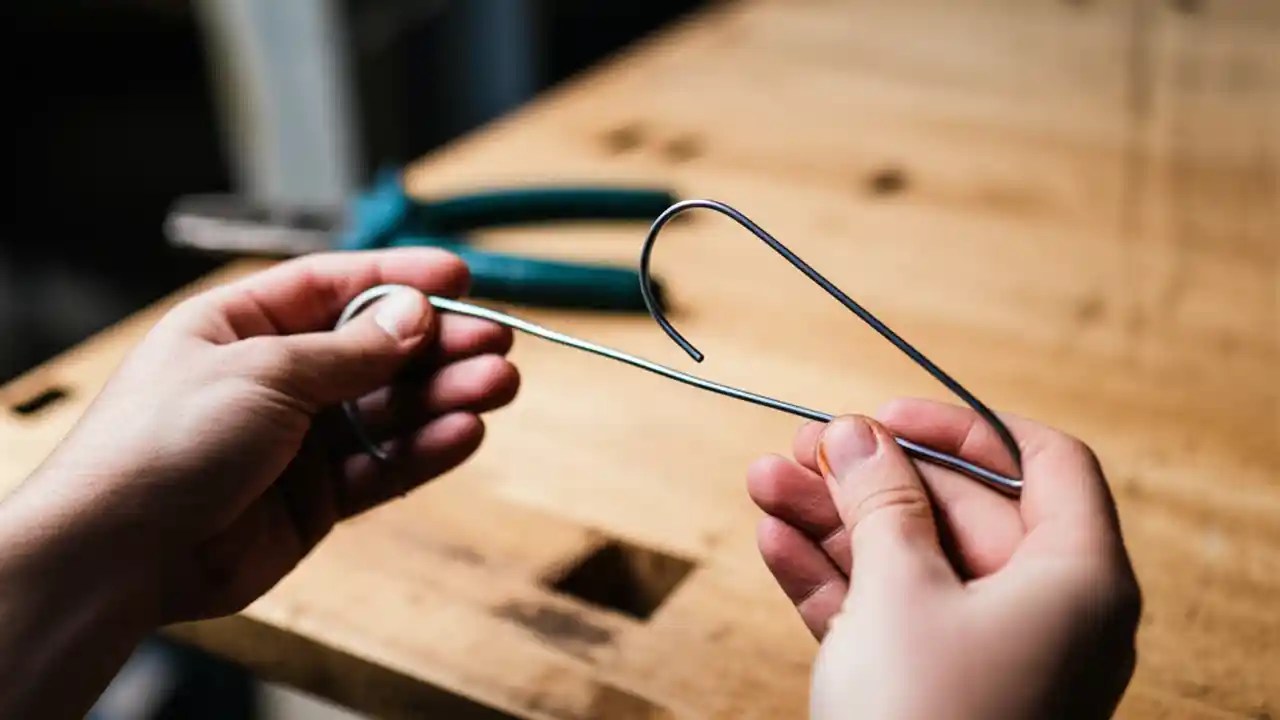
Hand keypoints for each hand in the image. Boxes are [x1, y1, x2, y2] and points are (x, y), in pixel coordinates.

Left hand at [8, 249, 519, 622]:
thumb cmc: (164, 441)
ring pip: (389, 411)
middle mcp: (275, 378)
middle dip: (438, 345)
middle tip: (496, 341)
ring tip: (499, 385)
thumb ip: (350, 351)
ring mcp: (298, 441)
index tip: (460, 278)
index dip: (400, 280)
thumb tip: (416, 317)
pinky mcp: (317, 499)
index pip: (336, 287)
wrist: (121, 553)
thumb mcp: (263, 372)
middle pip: (376, 350)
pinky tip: (465, 432)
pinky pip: (383, 467)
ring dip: (445, 397)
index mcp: (242, 325)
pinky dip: (425, 451)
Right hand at [747, 399, 1140, 718]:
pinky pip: (885, 614)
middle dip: (868, 476)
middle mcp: (1042, 614)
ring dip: (833, 522)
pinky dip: (831, 579)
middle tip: (800, 447)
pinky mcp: (934, 690)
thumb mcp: (900, 590)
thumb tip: (855, 433)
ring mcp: (986, 655)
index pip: (1043, 465)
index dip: (965, 429)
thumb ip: (880, 500)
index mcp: (1076, 579)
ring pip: (908, 562)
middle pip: (956, 512)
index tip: (890, 412)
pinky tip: (776, 540)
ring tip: (764, 482)